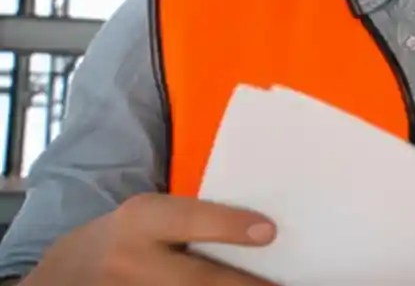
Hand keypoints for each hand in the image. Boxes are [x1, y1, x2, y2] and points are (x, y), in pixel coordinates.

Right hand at [23, 193, 276, 284]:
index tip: (269, 232)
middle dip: (244, 285)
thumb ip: (194, 222)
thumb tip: (265, 233)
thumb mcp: (150, 215)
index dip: (229, 226)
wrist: (63, 275)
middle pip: (198, 279)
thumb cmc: (129, 238)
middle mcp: (131, 261)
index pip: (190, 219)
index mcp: (141, 220)